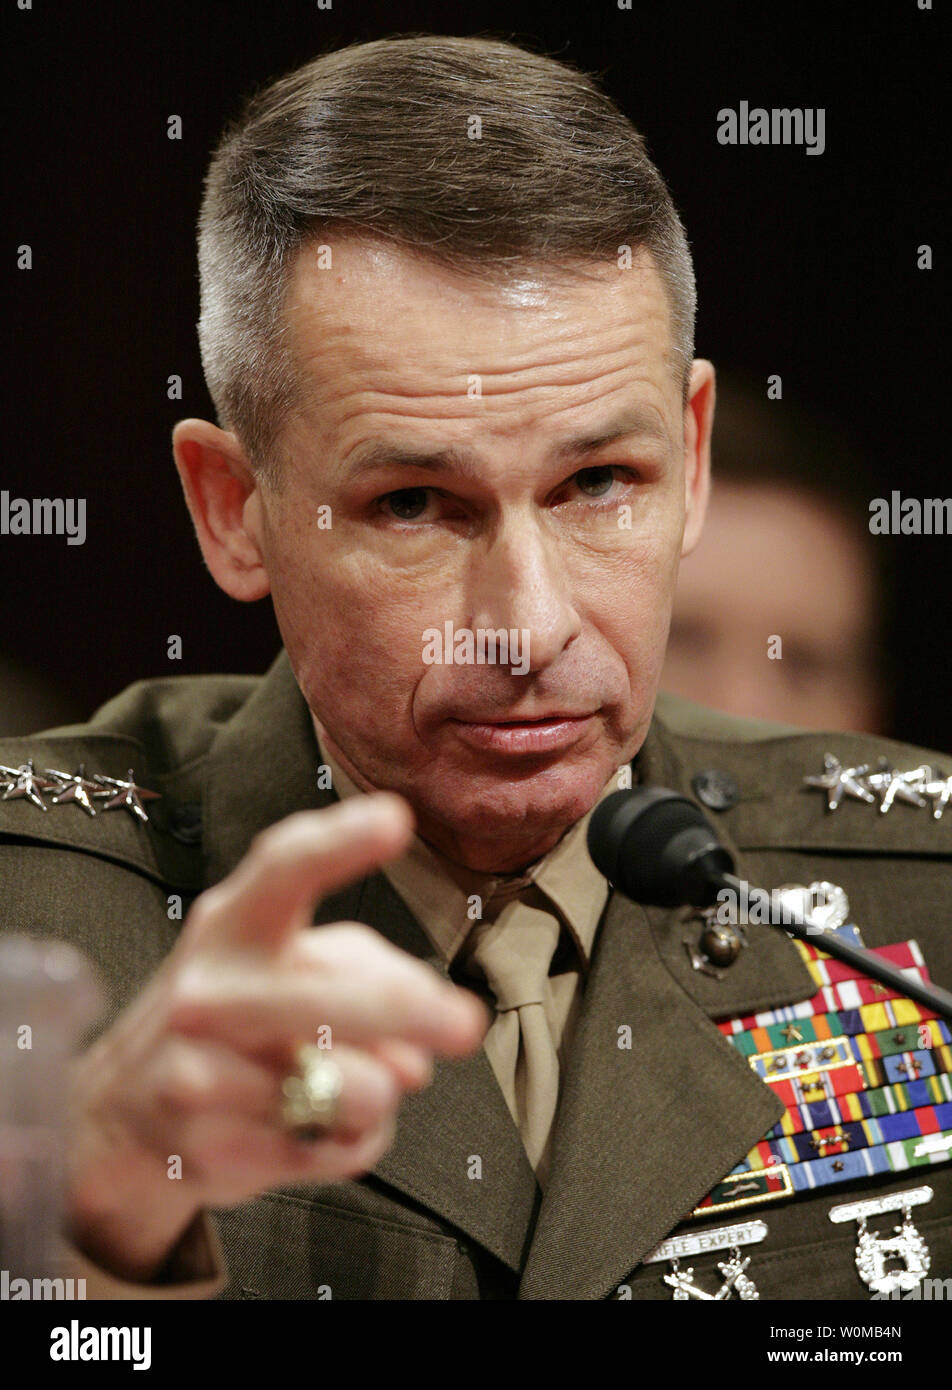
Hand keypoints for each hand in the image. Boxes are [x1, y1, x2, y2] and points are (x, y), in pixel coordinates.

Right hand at [64, 794, 487, 1280]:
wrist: (129, 1108)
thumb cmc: (238, 1013)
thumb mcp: (294, 964)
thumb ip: (366, 977)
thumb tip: (414, 1055)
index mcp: (235, 923)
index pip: (284, 869)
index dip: (339, 843)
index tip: (394, 819)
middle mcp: (209, 990)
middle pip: (334, 995)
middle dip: (410, 1010)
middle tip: (466, 1025)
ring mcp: (201, 1071)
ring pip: (353, 1088)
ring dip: (374, 1092)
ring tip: (333, 1082)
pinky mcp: (211, 1146)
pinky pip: (334, 1149)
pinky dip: (348, 1142)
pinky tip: (307, 1124)